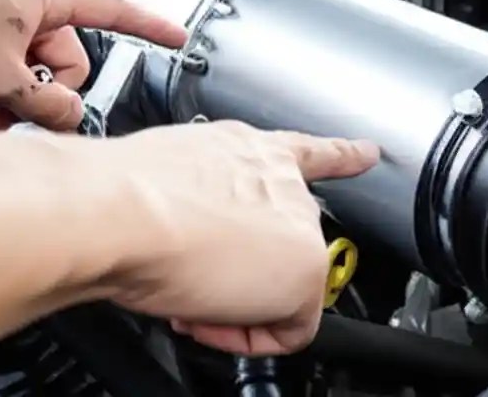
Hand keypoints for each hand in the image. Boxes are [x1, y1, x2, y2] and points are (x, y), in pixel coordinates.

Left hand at [0, 0, 185, 129]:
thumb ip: (48, 102)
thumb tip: (70, 116)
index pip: (112, 8)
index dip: (150, 26)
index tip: (176, 37)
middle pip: (68, 55)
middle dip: (48, 90)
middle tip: (16, 110)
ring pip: (34, 68)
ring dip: (18, 98)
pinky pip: (7, 66)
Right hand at [93, 121, 378, 355]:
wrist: (119, 211)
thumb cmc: (121, 198)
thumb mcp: (161, 184)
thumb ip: (191, 201)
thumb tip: (181, 237)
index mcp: (244, 150)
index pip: (302, 152)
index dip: (341, 155)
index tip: (367, 153)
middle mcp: (277, 177)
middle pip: (281, 242)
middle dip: (238, 273)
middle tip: (189, 281)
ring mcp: (296, 220)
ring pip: (281, 289)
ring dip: (235, 306)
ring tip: (187, 294)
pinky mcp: (304, 269)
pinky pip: (287, 330)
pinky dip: (247, 337)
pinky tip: (210, 316)